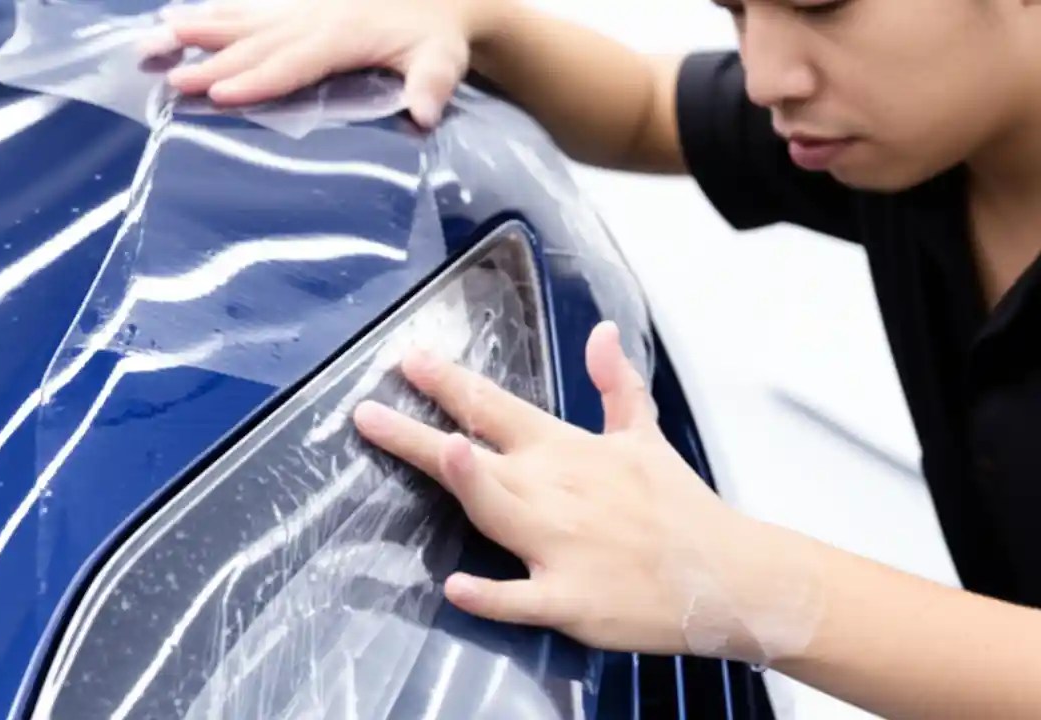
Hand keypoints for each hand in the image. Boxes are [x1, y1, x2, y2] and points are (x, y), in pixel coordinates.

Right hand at [141, 0, 498, 126]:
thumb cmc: (438, 37)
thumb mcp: (443, 61)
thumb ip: (431, 85)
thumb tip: (423, 114)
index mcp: (342, 36)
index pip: (292, 64)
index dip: (256, 80)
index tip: (219, 94)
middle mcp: (313, 18)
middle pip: (254, 45)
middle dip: (211, 63)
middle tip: (170, 79)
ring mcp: (302, 8)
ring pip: (242, 20)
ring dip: (198, 30)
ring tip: (155, 38)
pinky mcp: (297, 5)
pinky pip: (249, 9)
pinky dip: (214, 13)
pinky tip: (181, 18)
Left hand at [352, 321, 784, 659]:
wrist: (725, 574)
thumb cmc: (678, 507)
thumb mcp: (644, 435)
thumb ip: (615, 384)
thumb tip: (602, 332)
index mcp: (566, 451)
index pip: (496, 407)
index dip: (449, 383)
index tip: (408, 360)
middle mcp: (555, 492)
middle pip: (477, 457)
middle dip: (420, 435)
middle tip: (367, 415)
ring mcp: (561, 546)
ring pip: (502, 512)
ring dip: (474, 484)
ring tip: (442, 454)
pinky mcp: (571, 598)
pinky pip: (523, 599)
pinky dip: (494, 595)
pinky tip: (458, 588)